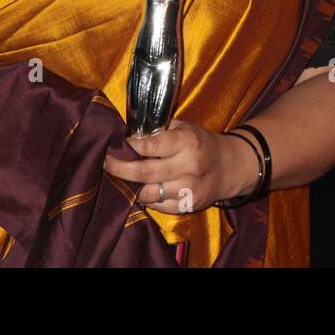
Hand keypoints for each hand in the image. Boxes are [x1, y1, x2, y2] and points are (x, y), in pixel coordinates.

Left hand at [102, 119, 257, 214]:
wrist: (229, 167)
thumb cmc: (201, 143)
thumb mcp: (184, 128)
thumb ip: (158, 132)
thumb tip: (127, 136)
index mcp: (187, 142)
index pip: (148, 146)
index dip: (128, 146)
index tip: (114, 144)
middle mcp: (188, 166)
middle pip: (143, 173)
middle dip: (118, 169)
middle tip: (105, 163)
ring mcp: (188, 189)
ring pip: (147, 193)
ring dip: (129, 187)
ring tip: (117, 178)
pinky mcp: (187, 207)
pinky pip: (157, 206)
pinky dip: (145, 198)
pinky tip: (139, 189)